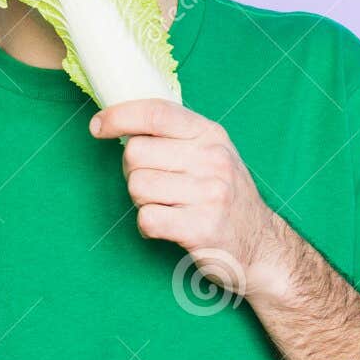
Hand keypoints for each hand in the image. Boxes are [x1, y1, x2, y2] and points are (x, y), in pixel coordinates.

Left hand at [90, 99, 279, 299]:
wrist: (262, 247)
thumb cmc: (227, 197)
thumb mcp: (212, 154)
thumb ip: (175, 136)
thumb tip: (123, 121)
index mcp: (210, 134)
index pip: (155, 113)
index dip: (119, 116)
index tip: (97, 126)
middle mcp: (212, 159)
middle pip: (136, 153)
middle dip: (132, 171)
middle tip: (153, 185)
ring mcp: (209, 193)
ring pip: (137, 187)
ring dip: (141, 201)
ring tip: (165, 206)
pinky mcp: (201, 228)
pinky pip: (147, 219)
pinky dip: (148, 226)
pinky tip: (167, 226)